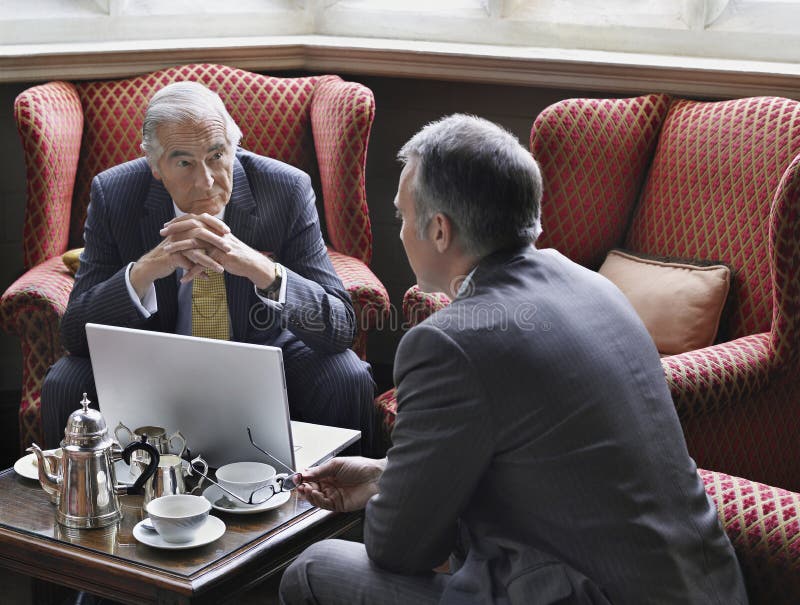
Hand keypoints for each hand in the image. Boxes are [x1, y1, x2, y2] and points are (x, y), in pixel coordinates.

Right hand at [129, 214, 230, 295]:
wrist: (153, 265)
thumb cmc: (174, 254)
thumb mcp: (187, 243)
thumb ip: (200, 238)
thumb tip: (217, 235)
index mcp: (184, 227)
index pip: (202, 220)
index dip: (216, 224)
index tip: (229, 231)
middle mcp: (179, 232)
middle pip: (200, 233)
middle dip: (216, 241)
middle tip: (229, 249)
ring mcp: (174, 244)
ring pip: (195, 251)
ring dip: (209, 261)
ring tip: (221, 269)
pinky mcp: (170, 256)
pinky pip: (187, 264)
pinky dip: (197, 272)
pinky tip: (207, 278)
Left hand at [161, 215, 275, 287]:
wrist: (251, 263)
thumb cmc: (235, 252)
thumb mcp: (221, 239)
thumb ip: (210, 233)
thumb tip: (197, 229)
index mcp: (215, 227)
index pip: (194, 218)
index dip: (179, 220)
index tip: (167, 224)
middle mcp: (216, 233)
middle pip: (192, 227)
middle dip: (175, 229)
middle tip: (162, 233)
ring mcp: (218, 245)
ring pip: (194, 244)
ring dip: (178, 248)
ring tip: (166, 251)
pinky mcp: (221, 257)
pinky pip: (203, 265)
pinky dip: (192, 272)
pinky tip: (183, 279)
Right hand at [296, 456, 386, 511]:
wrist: (376, 477)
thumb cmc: (361, 467)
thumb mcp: (336, 464)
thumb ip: (319, 471)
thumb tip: (305, 473)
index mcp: (329, 474)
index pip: (312, 478)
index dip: (303, 478)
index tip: (296, 477)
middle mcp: (331, 485)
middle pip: (312, 489)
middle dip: (304, 487)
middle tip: (299, 485)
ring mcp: (334, 495)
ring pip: (316, 498)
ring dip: (309, 494)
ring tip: (306, 488)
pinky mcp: (339, 505)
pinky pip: (324, 504)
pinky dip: (317, 500)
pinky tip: (315, 494)